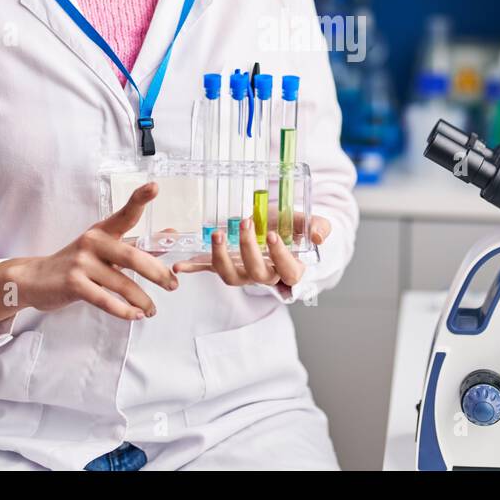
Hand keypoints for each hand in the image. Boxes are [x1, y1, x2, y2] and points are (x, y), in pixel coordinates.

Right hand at [0, 182, 178, 325]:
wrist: (35, 279)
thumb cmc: (77, 263)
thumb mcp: (104, 249)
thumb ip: (136, 245)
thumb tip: (170, 236)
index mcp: (103, 230)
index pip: (125, 214)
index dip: (140, 199)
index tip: (155, 187)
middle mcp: (93, 242)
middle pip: (132, 257)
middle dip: (157, 273)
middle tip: (173, 285)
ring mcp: (81, 262)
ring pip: (122, 284)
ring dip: (142, 300)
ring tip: (152, 310)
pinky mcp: (73, 284)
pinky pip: (105, 300)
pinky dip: (124, 311)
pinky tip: (135, 315)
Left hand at [172, 212, 330, 297]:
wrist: (276, 231)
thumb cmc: (292, 229)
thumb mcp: (306, 224)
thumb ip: (318, 226)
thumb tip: (319, 235)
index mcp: (288, 268)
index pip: (288, 271)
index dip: (280, 257)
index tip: (271, 236)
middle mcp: (264, 275)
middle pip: (256, 273)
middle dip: (248, 250)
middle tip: (244, 223)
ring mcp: (243, 272)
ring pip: (231, 276)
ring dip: (221, 258)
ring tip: (217, 236)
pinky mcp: (225, 265)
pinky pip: (208, 270)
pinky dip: (193, 268)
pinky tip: (180, 265)